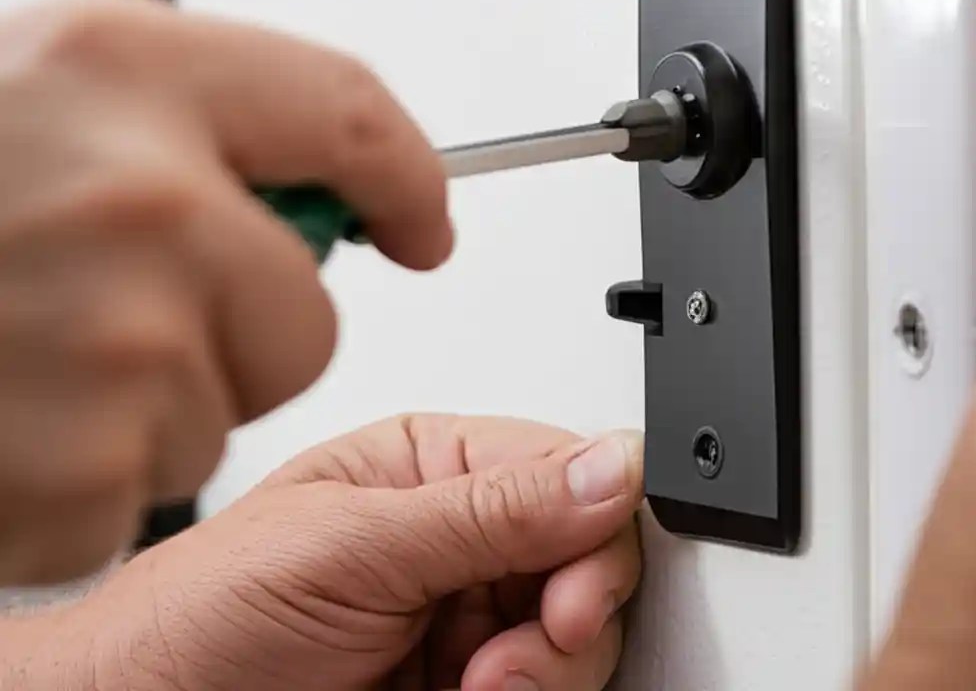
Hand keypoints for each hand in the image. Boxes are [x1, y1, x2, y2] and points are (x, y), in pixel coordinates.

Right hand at [0, 0, 449, 583]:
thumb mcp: (39, 92)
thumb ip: (194, 125)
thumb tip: (344, 192)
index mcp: (127, 70)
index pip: (352, 118)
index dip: (406, 182)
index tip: (419, 227)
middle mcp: (138, 198)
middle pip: (306, 317)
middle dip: (237, 335)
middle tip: (105, 312)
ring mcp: (111, 342)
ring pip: (228, 413)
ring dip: (148, 406)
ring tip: (21, 356)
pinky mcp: (73, 470)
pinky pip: (147, 489)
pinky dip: (86, 479)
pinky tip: (2, 423)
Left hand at [4, 415, 642, 690]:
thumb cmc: (202, 618)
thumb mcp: (352, 545)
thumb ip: (492, 508)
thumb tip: (615, 465)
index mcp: (435, 468)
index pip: (572, 476)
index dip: (597, 533)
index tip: (575, 595)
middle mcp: (462, 539)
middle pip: (588, 560)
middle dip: (568, 615)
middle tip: (518, 655)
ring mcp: (466, 618)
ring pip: (577, 635)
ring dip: (546, 669)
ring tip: (478, 685)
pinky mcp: (464, 683)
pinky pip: (544, 685)